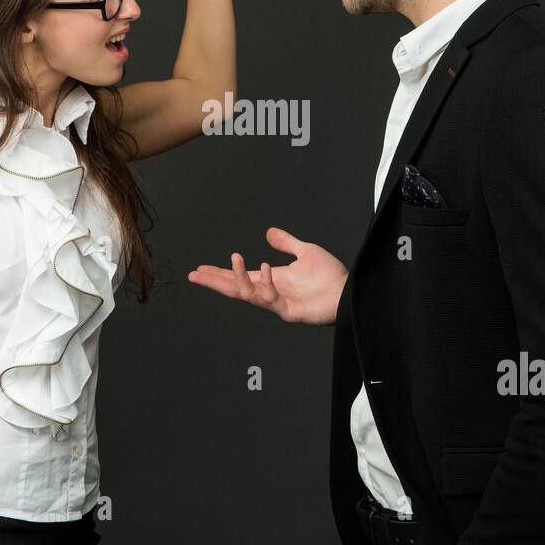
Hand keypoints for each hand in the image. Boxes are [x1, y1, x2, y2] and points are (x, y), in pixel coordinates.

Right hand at [187, 227, 348, 324]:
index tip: (200, 269)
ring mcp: (278, 303)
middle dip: (215, 282)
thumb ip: (286, 243)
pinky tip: (266, 269)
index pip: (238, 277)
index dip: (219, 273)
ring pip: (249, 294)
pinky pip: (272, 299)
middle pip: (235, 288)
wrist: (348, 291)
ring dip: (238, 278)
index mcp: (271, 279)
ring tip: (233, 259)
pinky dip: (267, 283)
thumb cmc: (330, 276)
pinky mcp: (290, 312)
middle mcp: (270, 292)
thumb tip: (268, 232)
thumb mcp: (305, 252)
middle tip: (195, 275)